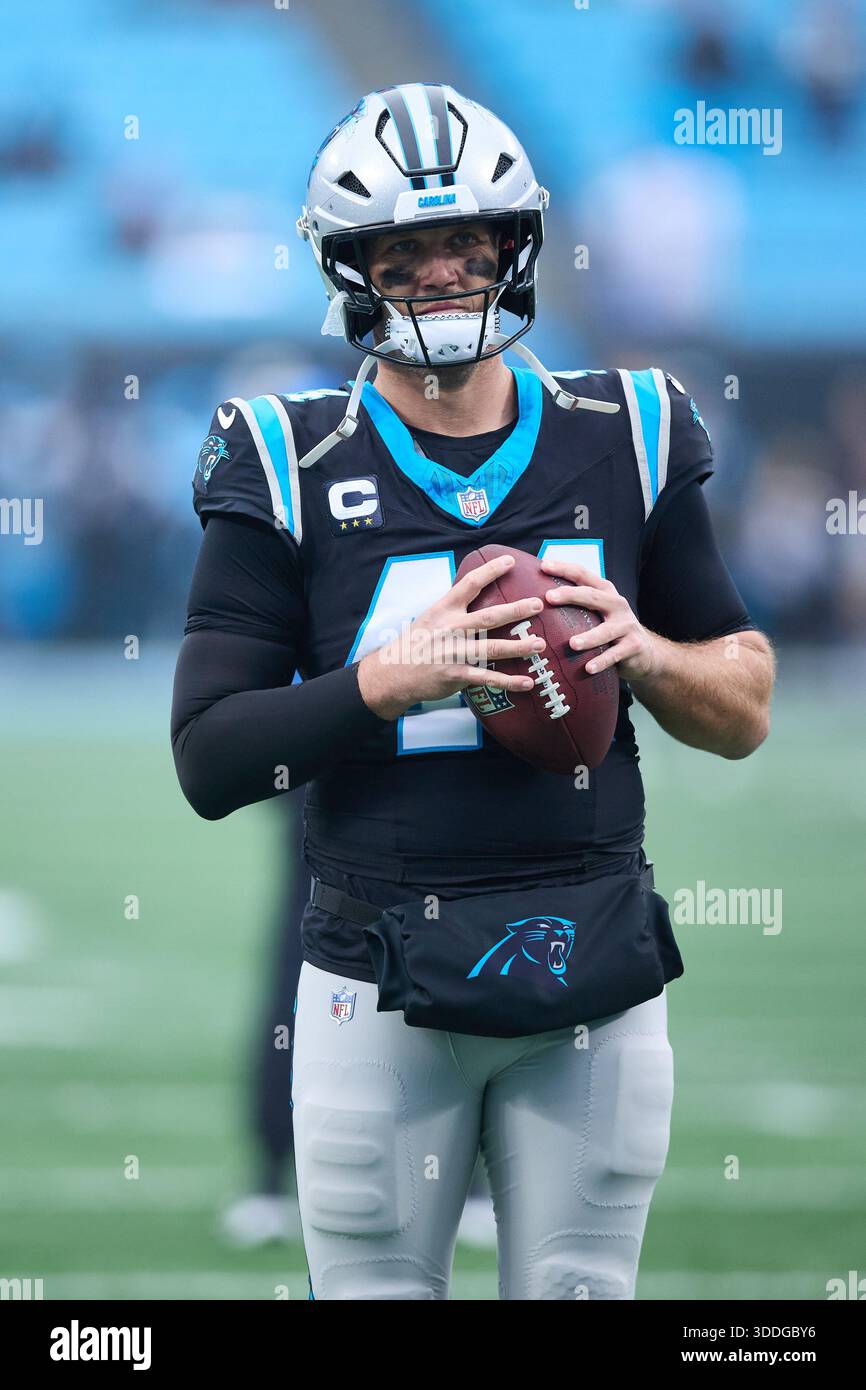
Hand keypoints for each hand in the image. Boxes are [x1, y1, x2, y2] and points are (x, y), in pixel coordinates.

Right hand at [358, 553, 546, 719]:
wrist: (393, 673)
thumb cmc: (415, 643)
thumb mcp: (430, 618)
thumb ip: (454, 608)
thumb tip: (477, 593)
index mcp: (444, 609)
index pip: (470, 584)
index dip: (491, 571)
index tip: (511, 562)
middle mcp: (451, 628)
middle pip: (489, 616)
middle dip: (516, 610)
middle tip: (538, 604)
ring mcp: (454, 652)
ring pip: (493, 648)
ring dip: (519, 646)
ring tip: (540, 644)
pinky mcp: (457, 675)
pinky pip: (488, 678)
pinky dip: (509, 682)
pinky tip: (528, 682)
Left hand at [540, 556, 661, 680]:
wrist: (645, 651)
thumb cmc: (611, 629)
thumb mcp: (598, 611)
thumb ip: (577, 603)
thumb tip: (538, 597)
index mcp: (605, 592)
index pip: (583, 575)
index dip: (564, 568)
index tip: (543, 565)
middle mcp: (617, 604)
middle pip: (592, 596)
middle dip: (570, 595)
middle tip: (549, 597)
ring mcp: (627, 625)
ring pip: (605, 631)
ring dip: (588, 637)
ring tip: (572, 644)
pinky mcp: (633, 646)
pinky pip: (615, 655)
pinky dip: (601, 661)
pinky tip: (588, 668)